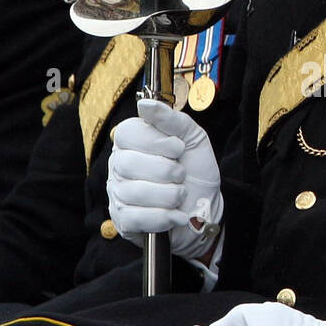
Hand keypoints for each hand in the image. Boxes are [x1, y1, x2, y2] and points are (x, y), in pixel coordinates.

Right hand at [107, 99, 222, 259]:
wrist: (207, 208)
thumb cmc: (196, 171)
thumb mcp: (192, 138)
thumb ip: (172, 119)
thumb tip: (144, 104)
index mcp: (132, 142)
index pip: (126, 134)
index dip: (154, 141)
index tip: (178, 148)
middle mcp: (119, 166)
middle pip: (128, 164)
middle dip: (166, 171)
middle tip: (181, 174)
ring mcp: (118, 194)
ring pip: (134, 192)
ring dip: (169, 195)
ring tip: (181, 195)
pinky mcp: (124, 221)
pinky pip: (135, 218)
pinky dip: (163, 217)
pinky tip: (177, 215)